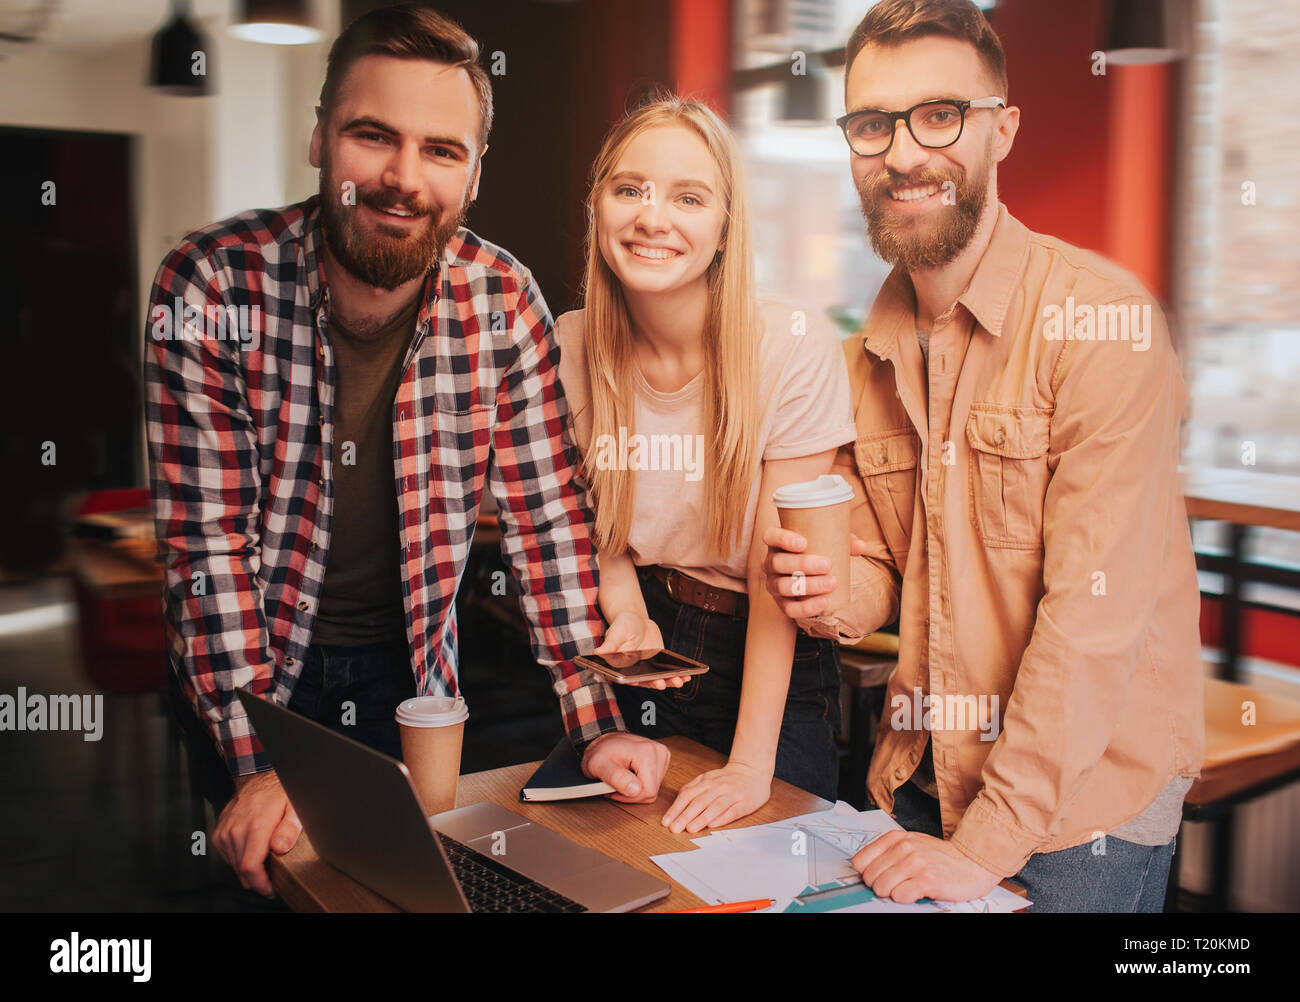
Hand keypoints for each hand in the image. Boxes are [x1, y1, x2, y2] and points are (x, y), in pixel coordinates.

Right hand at [212, 769, 301, 897]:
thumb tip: (281, 847)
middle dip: (257, 880)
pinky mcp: (219, 834)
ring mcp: (225, 832)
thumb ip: (290, 828)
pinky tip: (251, 852)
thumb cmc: (278, 793)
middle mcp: (236, 830)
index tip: (270, 890)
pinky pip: (227, 857)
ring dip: (248, 870)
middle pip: (242, 870)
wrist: (258, 780)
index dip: (260, 884)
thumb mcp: (295, 808)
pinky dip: (239, 859)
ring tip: (264, 862)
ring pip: (234, 865)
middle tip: (272, 879)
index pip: (250, 866)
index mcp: (256, 826)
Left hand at [581, 732, 669, 803]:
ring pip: (653, 789)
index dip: (629, 797)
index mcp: (647, 752)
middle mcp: (658, 751)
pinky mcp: (662, 760)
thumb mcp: (599, 765)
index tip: (614, 788)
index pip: (648, 791)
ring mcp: (662, 755)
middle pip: (652, 791)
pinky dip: (641, 785)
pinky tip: (630, 777)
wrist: (604, 743)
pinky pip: (654, 784)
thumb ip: (615, 777)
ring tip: (621, 779)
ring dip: (635, 790)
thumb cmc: (600, 753)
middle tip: (616, 784)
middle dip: (631, 794)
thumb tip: (635, 790)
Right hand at [592, 612, 683, 689]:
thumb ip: (610, 645)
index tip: (652, 683)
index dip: (642, 682)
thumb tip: (597, 653)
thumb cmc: (621, 625)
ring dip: (670, 681)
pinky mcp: (658, 664)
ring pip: (659, 678)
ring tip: (681, 681)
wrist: (634, 618)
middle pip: (647, 681)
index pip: (631, 679)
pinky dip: (678, 674)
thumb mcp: (615, 632)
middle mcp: (635, 671)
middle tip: (665, 683)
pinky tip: (688, 674)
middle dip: (658, 683)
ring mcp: (647, 668)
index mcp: (622, 667)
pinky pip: (668, 671)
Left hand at [662, 761, 770, 833]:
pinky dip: (722, 818)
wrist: (753, 771)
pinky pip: (732, 810)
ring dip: (701, 818)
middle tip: (674, 829)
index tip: (666, 821)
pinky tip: (713, 825)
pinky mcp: (744, 802)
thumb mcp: (708, 778)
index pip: (688, 795)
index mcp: (706, 782)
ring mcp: (732, 794)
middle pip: (699, 802)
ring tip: (690, 829)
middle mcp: (718, 787)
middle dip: (685, 816)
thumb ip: (693, 787)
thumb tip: (679, 797)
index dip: (676, 809)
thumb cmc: (728, 778)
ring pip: (715, 806)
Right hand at [761, 527, 871, 620]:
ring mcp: (773, 584)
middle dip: (802, 564)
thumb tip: (860, 546)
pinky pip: (788, 609)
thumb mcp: (828, 542)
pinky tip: (824, 602)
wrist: (811, 574)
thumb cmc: (819, 551)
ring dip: (807, 586)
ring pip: (782, 586)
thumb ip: (843, 541)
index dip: (783, 539)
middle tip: (827, 565)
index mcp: (777, 543)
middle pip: (778, 563)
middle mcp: (770, 563)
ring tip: (831, 583)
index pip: (770, 536)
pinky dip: (806, 607)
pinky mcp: (781, 603)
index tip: (803, 543)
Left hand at [851, 830, 1000, 903]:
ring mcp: (915, 863)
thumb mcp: (910, 845)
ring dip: (891, 893)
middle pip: (869, 877)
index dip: (866, 874)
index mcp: (895, 838)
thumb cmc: (940, 856)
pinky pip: (899, 896)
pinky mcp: (927, 880)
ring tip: (906, 888)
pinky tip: (916, 892)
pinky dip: (905, 898)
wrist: (971, 862)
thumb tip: (863, 870)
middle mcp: (904, 848)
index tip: (875, 877)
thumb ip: (888, 853)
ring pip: (881, 887)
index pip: (860, 861)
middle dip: (879, 886)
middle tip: (895, 885)